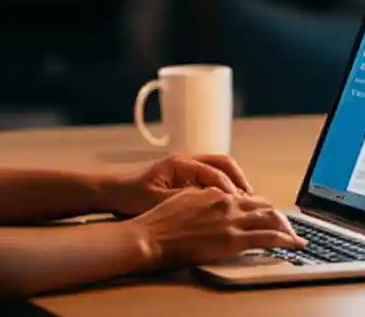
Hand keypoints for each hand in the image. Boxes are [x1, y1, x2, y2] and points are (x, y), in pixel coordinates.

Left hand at [103, 154, 254, 216]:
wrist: (112, 191)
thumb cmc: (131, 197)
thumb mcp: (158, 201)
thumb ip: (185, 200)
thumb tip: (213, 202)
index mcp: (180, 163)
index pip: (214, 172)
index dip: (230, 189)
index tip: (241, 205)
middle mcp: (186, 159)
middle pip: (223, 162)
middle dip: (239, 179)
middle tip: (251, 199)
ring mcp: (185, 165)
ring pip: (218, 166)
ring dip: (233, 181)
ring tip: (245, 200)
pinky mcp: (184, 174)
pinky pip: (210, 174)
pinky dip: (223, 184)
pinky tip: (227, 202)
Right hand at [127, 188, 305, 268]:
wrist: (151, 236)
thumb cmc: (161, 221)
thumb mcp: (184, 198)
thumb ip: (204, 197)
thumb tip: (214, 199)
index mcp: (216, 192)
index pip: (247, 197)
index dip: (259, 207)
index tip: (266, 215)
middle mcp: (228, 202)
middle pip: (264, 205)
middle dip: (279, 217)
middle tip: (287, 227)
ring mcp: (231, 220)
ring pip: (270, 218)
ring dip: (287, 227)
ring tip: (296, 236)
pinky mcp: (233, 239)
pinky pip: (267, 237)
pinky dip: (285, 240)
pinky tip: (294, 244)